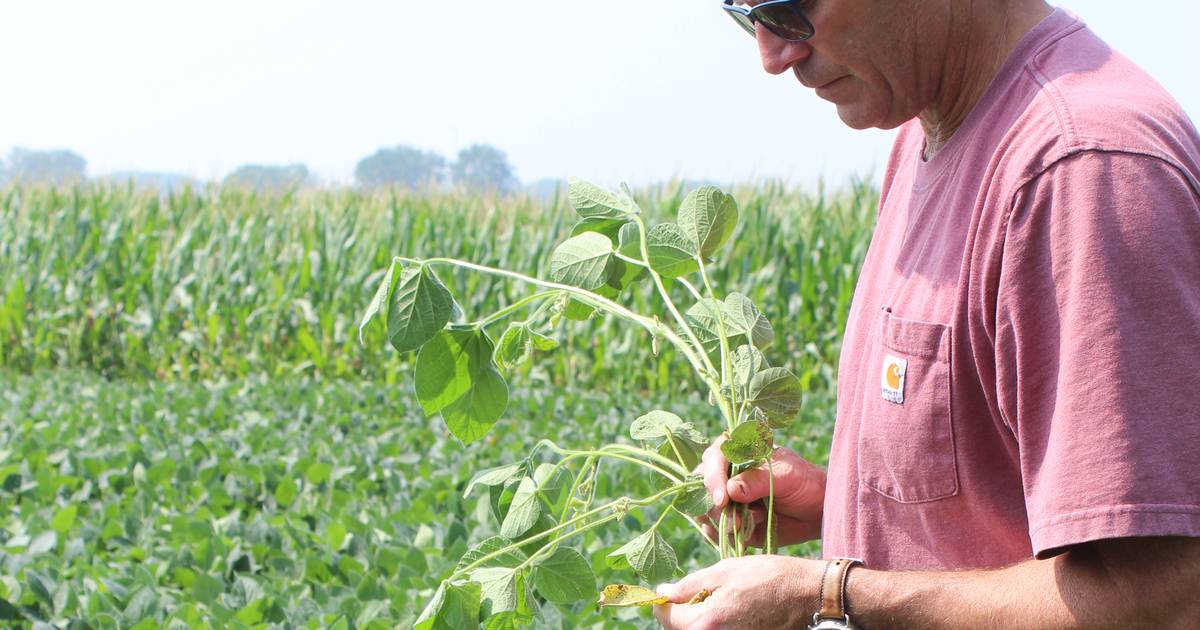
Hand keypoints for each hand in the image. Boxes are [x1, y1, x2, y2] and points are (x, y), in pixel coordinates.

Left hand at [653, 555, 823, 628]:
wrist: (808, 596)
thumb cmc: (769, 578)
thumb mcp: (725, 571)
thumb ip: (689, 584)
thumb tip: (662, 592)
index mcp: (707, 622)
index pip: (666, 617)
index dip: (664, 601)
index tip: (670, 590)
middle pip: (680, 628)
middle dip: (681, 611)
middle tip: (699, 592)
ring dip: (698, 618)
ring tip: (719, 600)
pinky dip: (715, 624)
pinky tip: (730, 611)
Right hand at [699, 437, 825, 546]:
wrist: (816, 512)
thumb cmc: (804, 484)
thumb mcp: (786, 476)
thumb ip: (758, 480)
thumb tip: (730, 489)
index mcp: (737, 452)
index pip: (713, 458)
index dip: (713, 478)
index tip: (723, 500)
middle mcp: (726, 474)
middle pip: (700, 485)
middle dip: (714, 506)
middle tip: (736, 522)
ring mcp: (726, 500)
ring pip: (704, 510)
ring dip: (722, 522)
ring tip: (753, 524)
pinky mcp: (729, 522)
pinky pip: (714, 531)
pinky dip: (726, 536)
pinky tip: (748, 534)